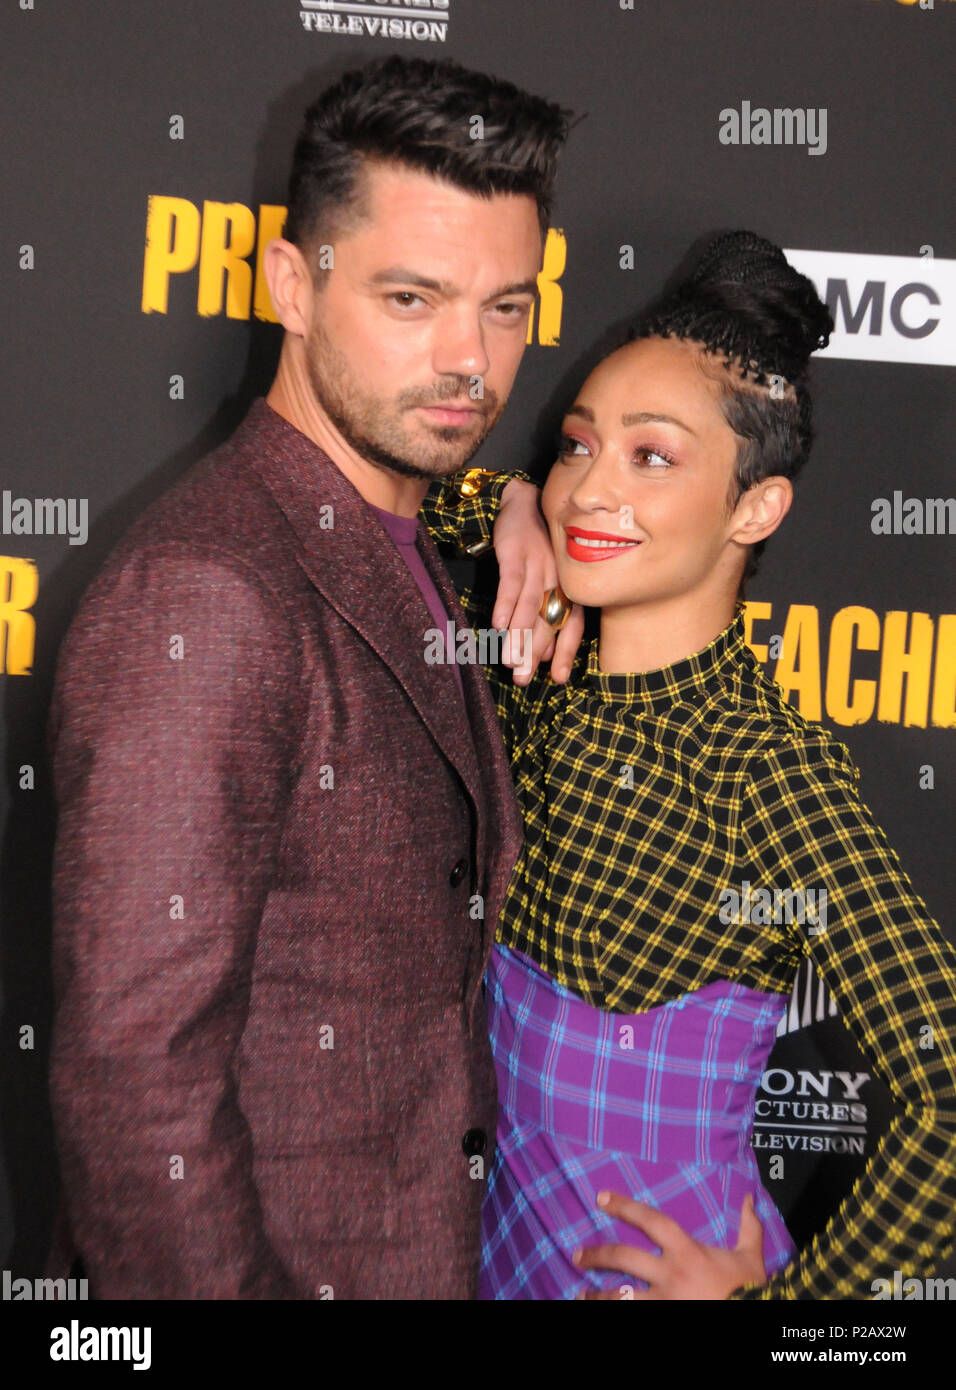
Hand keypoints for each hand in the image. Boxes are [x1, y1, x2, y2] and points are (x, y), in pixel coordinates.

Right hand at [491, 478, 583, 684]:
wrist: (522, 502)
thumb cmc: (535, 547)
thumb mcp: (545, 581)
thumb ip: (546, 616)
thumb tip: (544, 654)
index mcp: (568, 588)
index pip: (571, 626)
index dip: (563, 653)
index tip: (556, 679)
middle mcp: (558, 579)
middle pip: (548, 622)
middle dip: (534, 653)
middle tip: (522, 679)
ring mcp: (538, 566)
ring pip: (530, 607)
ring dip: (519, 635)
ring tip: (509, 661)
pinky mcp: (516, 554)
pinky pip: (511, 583)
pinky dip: (505, 604)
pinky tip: (496, 625)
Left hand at [573, 1191, 767, 1299]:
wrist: (755, 1317)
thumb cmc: (750, 1290)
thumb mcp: (750, 1257)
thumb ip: (748, 1227)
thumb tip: (749, 1198)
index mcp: (687, 1252)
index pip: (650, 1220)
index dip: (625, 1206)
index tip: (601, 1198)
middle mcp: (670, 1275)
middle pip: (623, 1257)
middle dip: (597, 1255)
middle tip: (577, 1255)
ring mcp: (664, 1302)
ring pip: (621, 1297)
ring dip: (597, 1295)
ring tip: (580, 1294)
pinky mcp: (664, 1321)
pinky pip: (635, 1316)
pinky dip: (617, 1313)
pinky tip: (600, 1314)